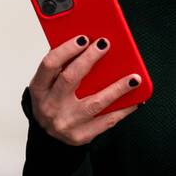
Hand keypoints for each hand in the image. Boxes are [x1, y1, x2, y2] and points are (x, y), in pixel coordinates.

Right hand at [27, 34, 142, 145]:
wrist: (49, 137)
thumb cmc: (52, 103)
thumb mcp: (47, 84)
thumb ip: (62, 65)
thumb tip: (87, 42)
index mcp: (39, 89)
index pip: (50, 64)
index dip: (66, 49)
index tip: (84, 38)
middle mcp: (50, 106)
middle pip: (70, 78)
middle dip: (90, 59)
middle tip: (106, 45)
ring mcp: (66, 123)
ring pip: (96, 102)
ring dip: (117, 88)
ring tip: (135, 78)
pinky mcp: (81, 135)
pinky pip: (107, 121)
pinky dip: (124, 109)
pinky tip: (136, 99)